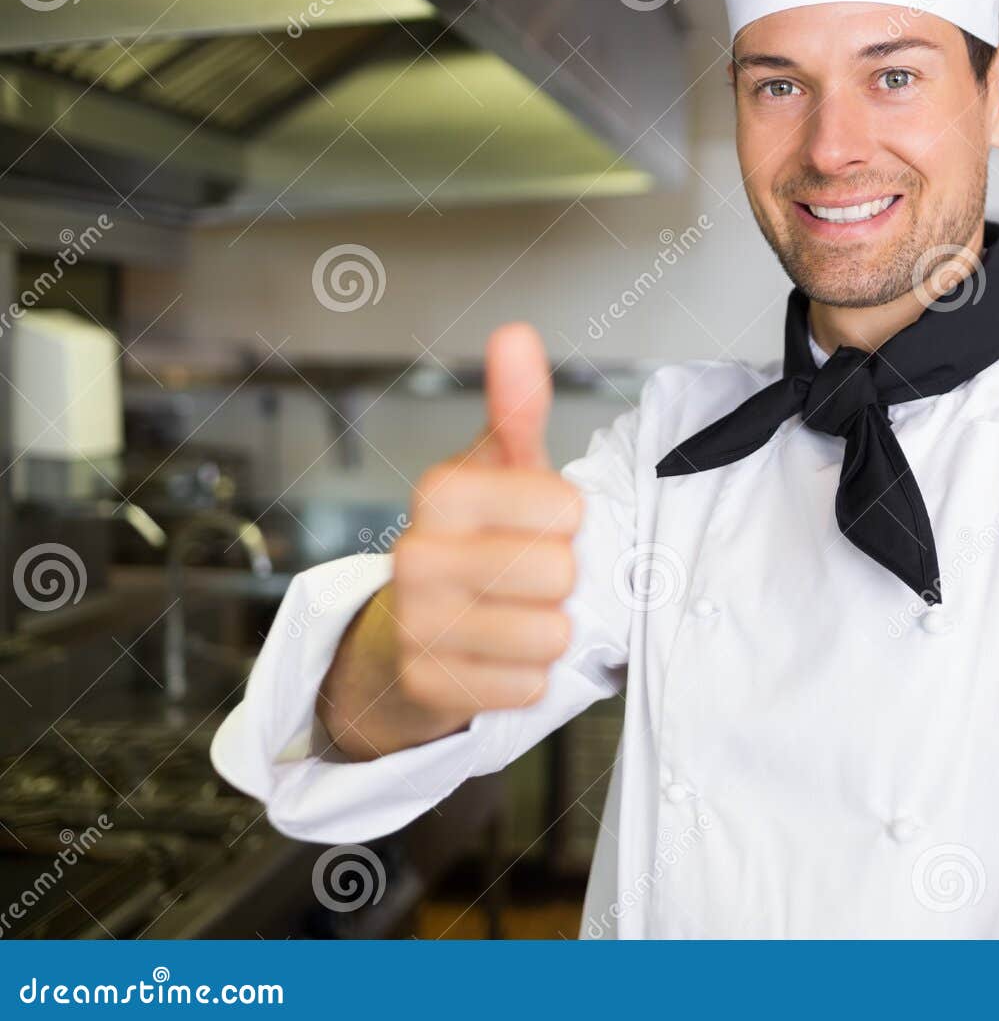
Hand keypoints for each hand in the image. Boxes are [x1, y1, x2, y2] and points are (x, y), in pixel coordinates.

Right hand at [387, 323, 582, 719]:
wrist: (407, 635)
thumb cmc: (474, 543)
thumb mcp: (499, 471)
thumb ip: (515, 409)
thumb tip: (516, 333)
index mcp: (439, 491)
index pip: (564, 505)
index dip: (569, 520)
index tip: (541, 523)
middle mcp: (414, 554)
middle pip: (558, 571)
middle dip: (561, 581)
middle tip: (528, 579)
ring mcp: (414, 626)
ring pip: (547, 634)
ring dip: (550, 633)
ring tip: (515, 618)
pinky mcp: (424, 688)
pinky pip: (526, 688)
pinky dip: (528, 680)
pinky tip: (498, 660)